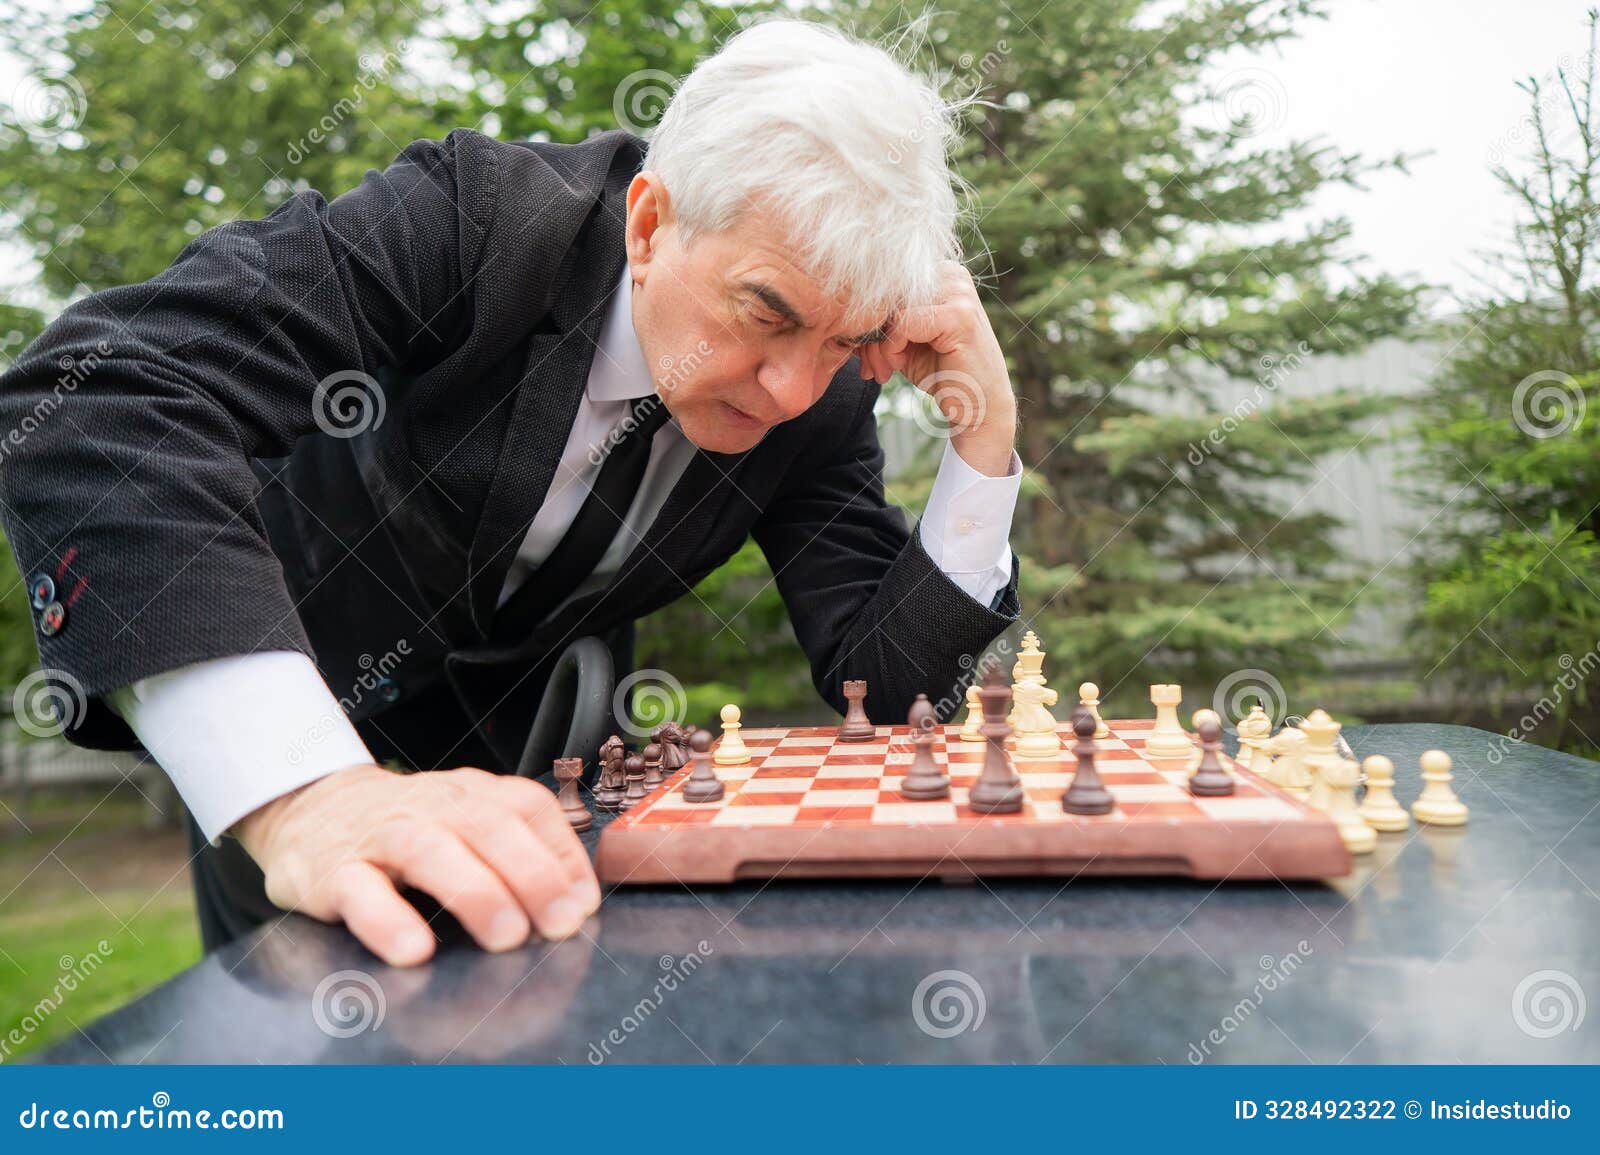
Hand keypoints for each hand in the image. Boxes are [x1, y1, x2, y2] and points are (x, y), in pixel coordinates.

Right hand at [235, 763, 600, 966]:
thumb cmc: (409, 828)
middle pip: (488, 826)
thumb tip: (577, 906)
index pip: (528, 808)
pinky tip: (414, 949)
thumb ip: (520, 854)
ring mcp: (381, 835)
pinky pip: (359, 891)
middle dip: (531, 875)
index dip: (562, 855)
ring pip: (429, 850)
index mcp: (472, 793)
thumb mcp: (465, 824)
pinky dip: (387, 919)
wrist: (311, 808)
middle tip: (559, 926)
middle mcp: (432, 806)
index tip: (582, 907)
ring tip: (507, 936)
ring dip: (475, 892)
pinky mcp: (331, 871)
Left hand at [857, 261, 1017, 476]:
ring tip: (882, 370)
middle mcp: (951, 275)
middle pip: (887, 294)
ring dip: (878, 345)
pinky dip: (891, 348)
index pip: (886, 284)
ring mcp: (958, 293)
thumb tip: (841, 308)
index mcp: (940, 274)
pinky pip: (903, 323)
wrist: (977, 406)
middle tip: (870, 366)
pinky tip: (895, 367)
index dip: (869, 317)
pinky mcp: (958, 316)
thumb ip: (883, 320)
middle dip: (869, 333)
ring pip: (891, 309)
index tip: (865, 352)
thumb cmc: (941, 372)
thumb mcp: (905, 341)